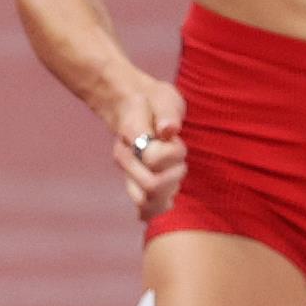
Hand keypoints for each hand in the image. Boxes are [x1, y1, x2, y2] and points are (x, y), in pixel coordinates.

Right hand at [107, 70, 187, 220]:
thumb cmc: (152, 101)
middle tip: (179, 162)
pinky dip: (159, 207)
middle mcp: (126, 157)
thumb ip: (167, 113)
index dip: (173, 152)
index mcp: (132, 135)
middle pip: (150, 187)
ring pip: (146, 203)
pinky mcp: (132, 183)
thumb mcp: (163, 97)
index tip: (176, 138)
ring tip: (173, 175)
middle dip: (174, 177)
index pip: (154, 158)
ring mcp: (127, 172)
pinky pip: (144, 208)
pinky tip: (168, 199)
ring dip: (168, 193)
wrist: (130, 106)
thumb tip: (168, 129)